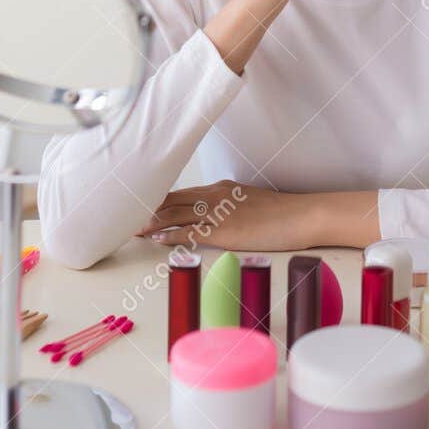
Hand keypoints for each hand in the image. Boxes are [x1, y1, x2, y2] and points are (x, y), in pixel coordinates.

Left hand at [136, 181, 317, 252]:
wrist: (301, 215)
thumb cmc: (282, 212)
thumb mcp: (251, 201)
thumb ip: (232, 204)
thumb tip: (219, 214)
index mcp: (222, 189)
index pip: (183, 193)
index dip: (160, 201)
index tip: (143, 207)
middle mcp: (216, 196)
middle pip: (173, 200)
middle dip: (149, 210)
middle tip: (127, 218)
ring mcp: (219, 213)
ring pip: (176, 215)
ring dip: (153, 222)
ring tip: (134, 230)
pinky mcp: (224, 231)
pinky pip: (190, 233)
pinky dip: (170, 235)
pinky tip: (157, 239)